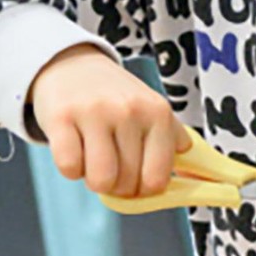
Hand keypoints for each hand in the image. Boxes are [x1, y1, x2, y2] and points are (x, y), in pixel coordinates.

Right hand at [28, 44, 191, 197]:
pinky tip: (75, 149)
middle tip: (111, 163)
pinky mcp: (62, 118)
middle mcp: (130, 111)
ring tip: (93, 158)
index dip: (143, 189)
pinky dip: (71, 168)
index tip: (135, 179)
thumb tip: (194, 174)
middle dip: (117, 185)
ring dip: (94, 179)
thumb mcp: (152, 110)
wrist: (73, 65)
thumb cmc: (116, 97)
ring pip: (100, 180)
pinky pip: (69, 168)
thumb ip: (173, 140)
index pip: (157, 179)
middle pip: (127, 183)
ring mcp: (96, 113)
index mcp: (158, 114)